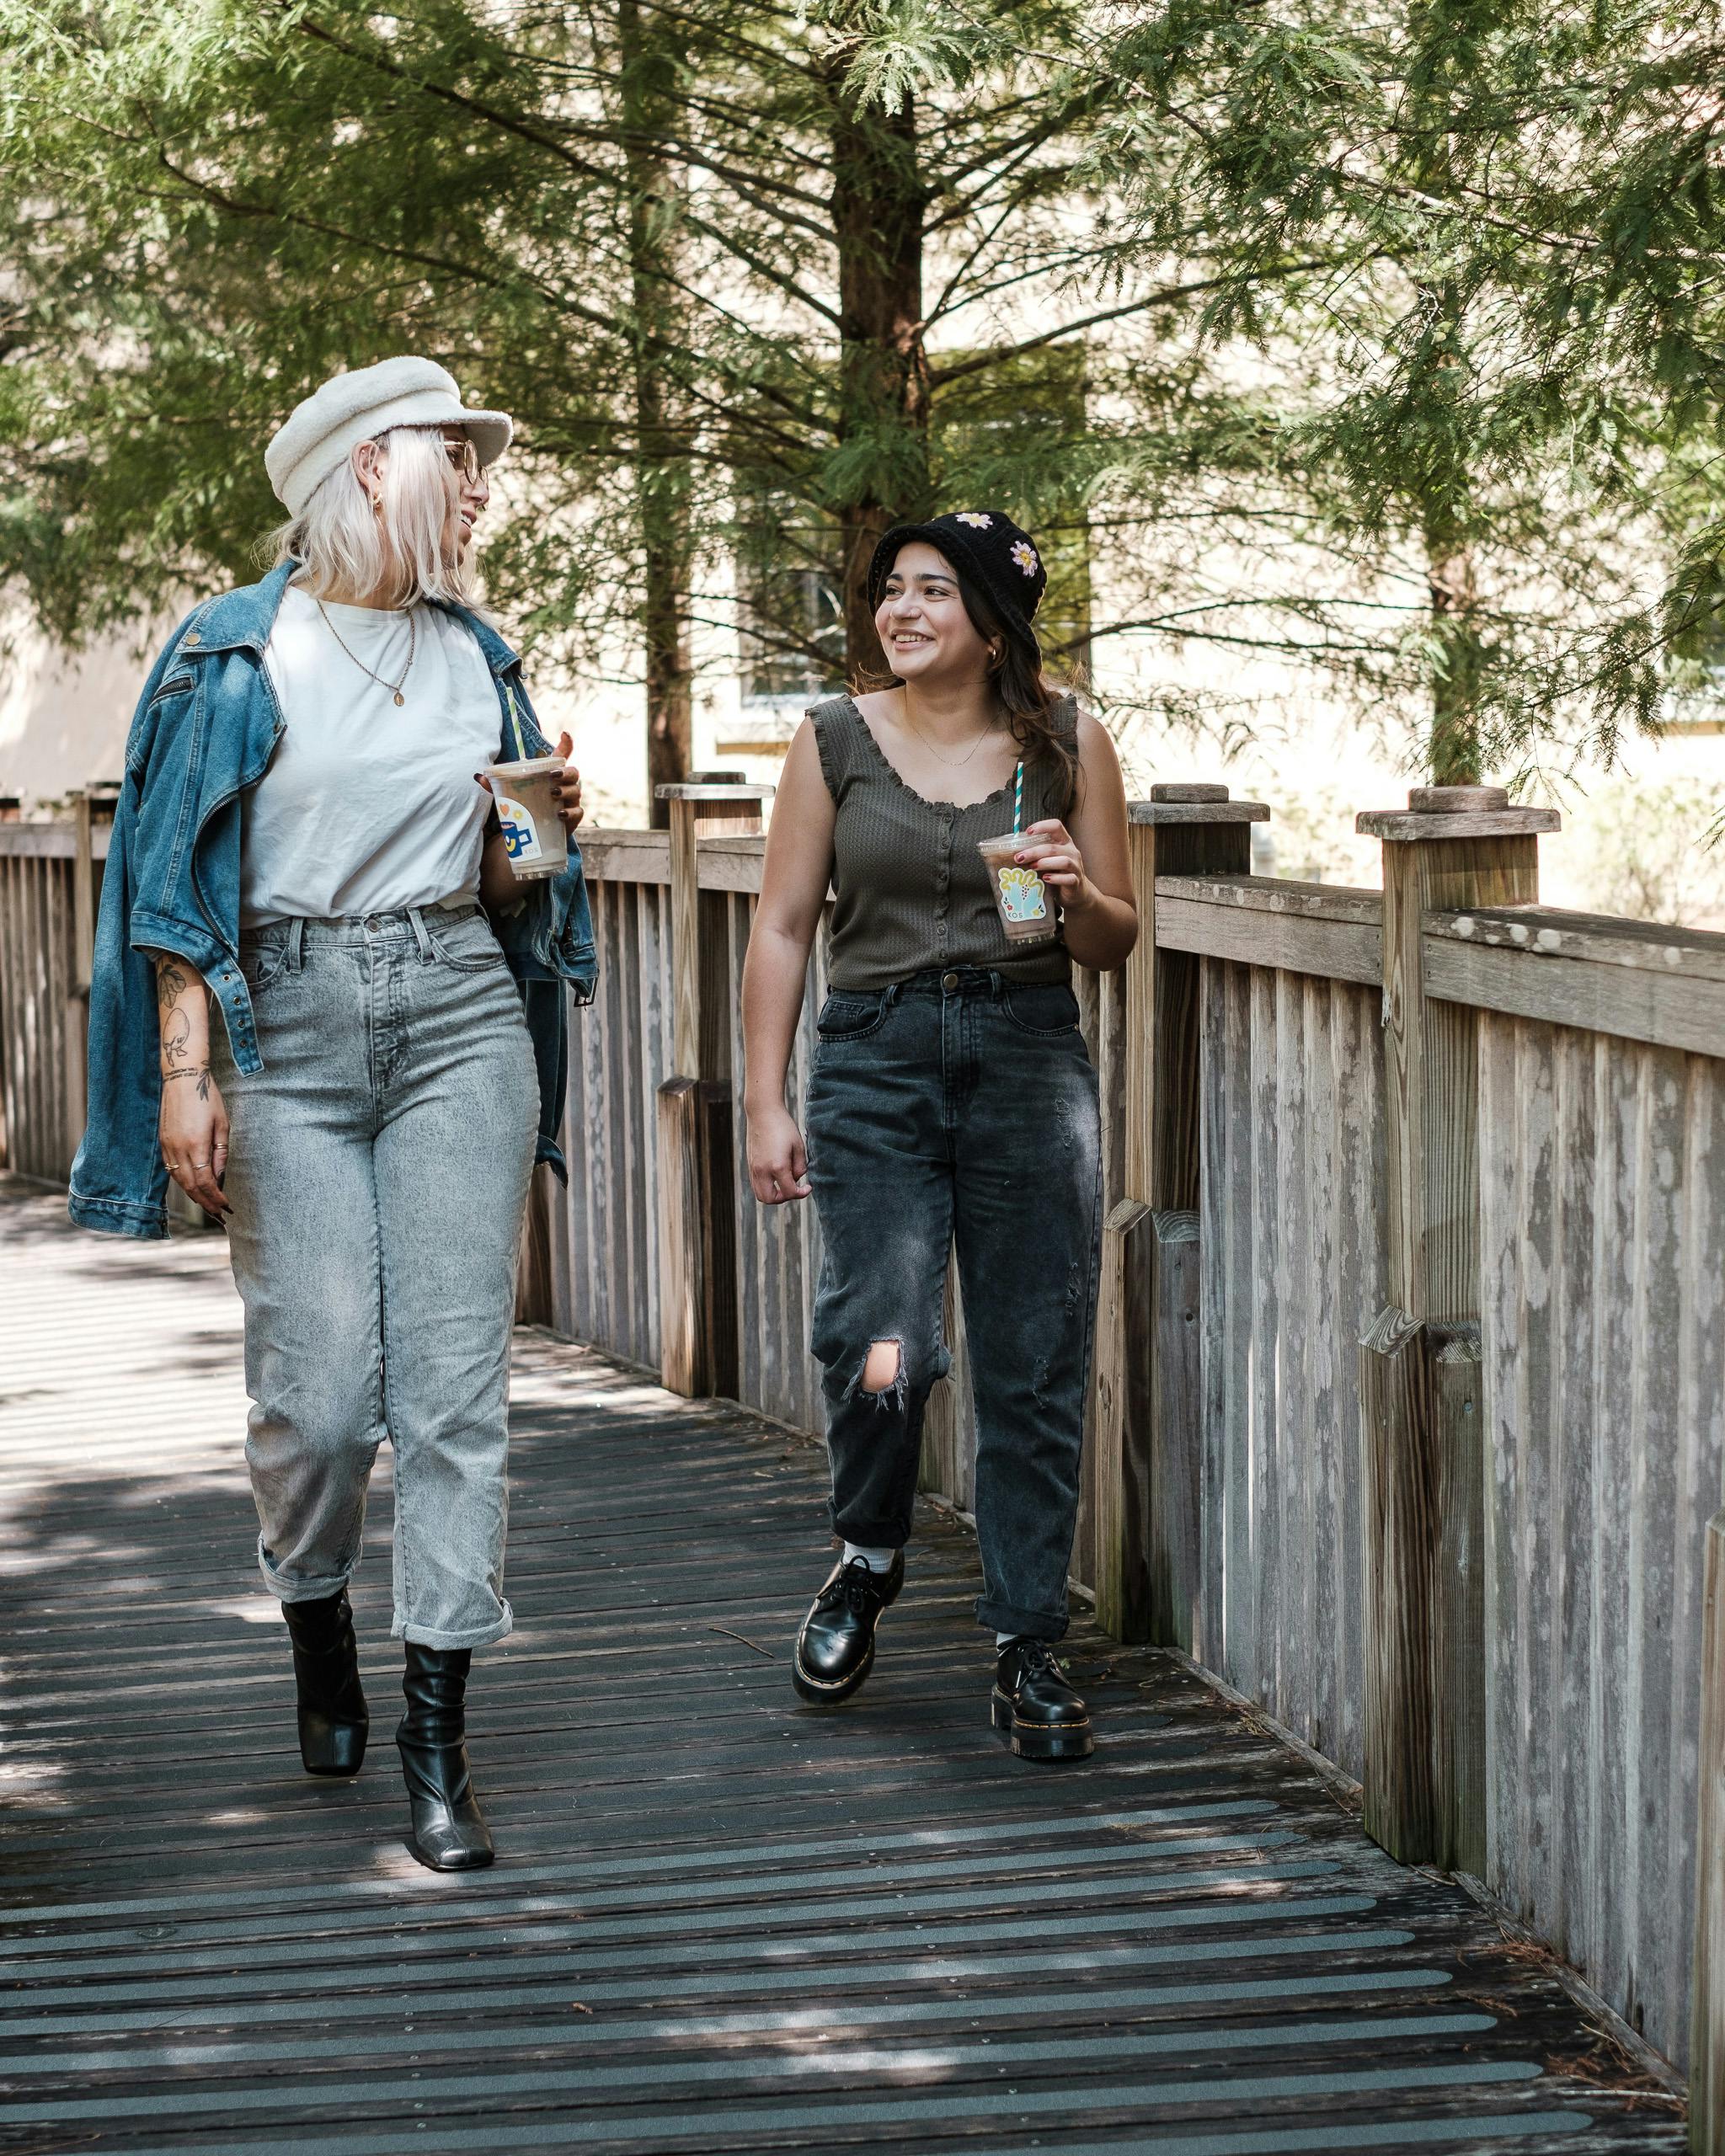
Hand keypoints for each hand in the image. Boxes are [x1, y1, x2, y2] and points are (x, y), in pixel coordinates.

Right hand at [159, 1068, 230, 1216]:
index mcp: (196, 1145)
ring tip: (207, 1205)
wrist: (182, 1078)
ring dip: (193, 1195)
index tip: (226, 1208)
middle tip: (219, 1214)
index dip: (216, 1198)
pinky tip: (192, 1186)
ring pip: (179, 1180)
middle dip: (205, 1203)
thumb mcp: (222, 1125)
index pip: (205, 1182)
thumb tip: (218, 1176)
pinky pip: (171, 1169)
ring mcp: (167, 1146)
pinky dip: (182, 1182)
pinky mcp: (162, 1143)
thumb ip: (220, 1153)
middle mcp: (178, 1149)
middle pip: (190, 1186)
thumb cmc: (207, 1098)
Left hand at [472, 732, 582, 835]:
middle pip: (573, 773)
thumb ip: (497, 785)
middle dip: (566, 772)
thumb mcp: (511, 794)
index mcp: (551, 775)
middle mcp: (564, 786)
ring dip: (566, 790)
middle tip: (553, 775)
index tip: (564, 734)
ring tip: (553, 793)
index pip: (562, 757)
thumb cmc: (524, 808)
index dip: (566, 744)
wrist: (532, 835)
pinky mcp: (571, 820)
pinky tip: (559, 813)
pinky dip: (570, 812)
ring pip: (576, 791)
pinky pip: (577, 813)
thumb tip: (480, 778)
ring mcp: (569, 802)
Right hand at [747, 1105, 810, 1203]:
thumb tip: (797, 1178)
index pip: (789, 1192)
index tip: (808, 1187)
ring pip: (760, 1194)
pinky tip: (776, 1176)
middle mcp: (763, 1170)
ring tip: (784, 1184)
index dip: (801, 1193)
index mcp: (777, 1166)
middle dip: (784, 1198)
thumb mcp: (799, 1146)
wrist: (763, 1112)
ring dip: (773, 1195)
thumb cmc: (783, 1126)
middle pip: (770, 1199)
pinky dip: (766, 1187)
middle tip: (794, 1189)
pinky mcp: (750, 1164)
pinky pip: (756, 1184)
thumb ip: (800, 1166)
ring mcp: (754, 1168)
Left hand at [1014, 819, 1091, 911]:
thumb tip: (1014, 851)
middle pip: (1053, 847)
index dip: (1042, 826)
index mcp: (1064, 842)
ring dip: (1044, 863)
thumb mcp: (1050, 859)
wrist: (1076, 892)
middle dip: (1034, 852)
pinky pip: (1068, 878)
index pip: (1056, 826)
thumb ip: (1038, 853)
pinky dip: (1055, 878)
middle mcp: (1072, 852)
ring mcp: (1075, 867)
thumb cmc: (1058, 872)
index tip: (1028, 832)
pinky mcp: (1075, 881)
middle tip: (1019, 858)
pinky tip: (1045, 879)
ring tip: (1031, 867)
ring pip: (1063, 861)